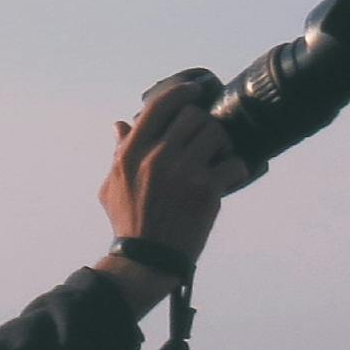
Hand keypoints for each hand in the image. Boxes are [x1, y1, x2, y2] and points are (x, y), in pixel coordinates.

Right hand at [100, 82, 248, 269]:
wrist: (147, 258)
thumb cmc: (129, 222)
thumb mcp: (113, 185)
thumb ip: (118, 152)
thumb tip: (119, 124)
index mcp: (132, 153)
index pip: (160, 106)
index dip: (182, 92)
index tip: (195, 91)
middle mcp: (157, 157)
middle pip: (194, 116)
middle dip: (204, 125)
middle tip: (206, 140)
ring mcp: (184, 173)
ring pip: (217, 134)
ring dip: (222, 144)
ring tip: (217, 158)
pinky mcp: (207, 191)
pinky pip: (234, 163)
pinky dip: (237, 169)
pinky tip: (229, 177)